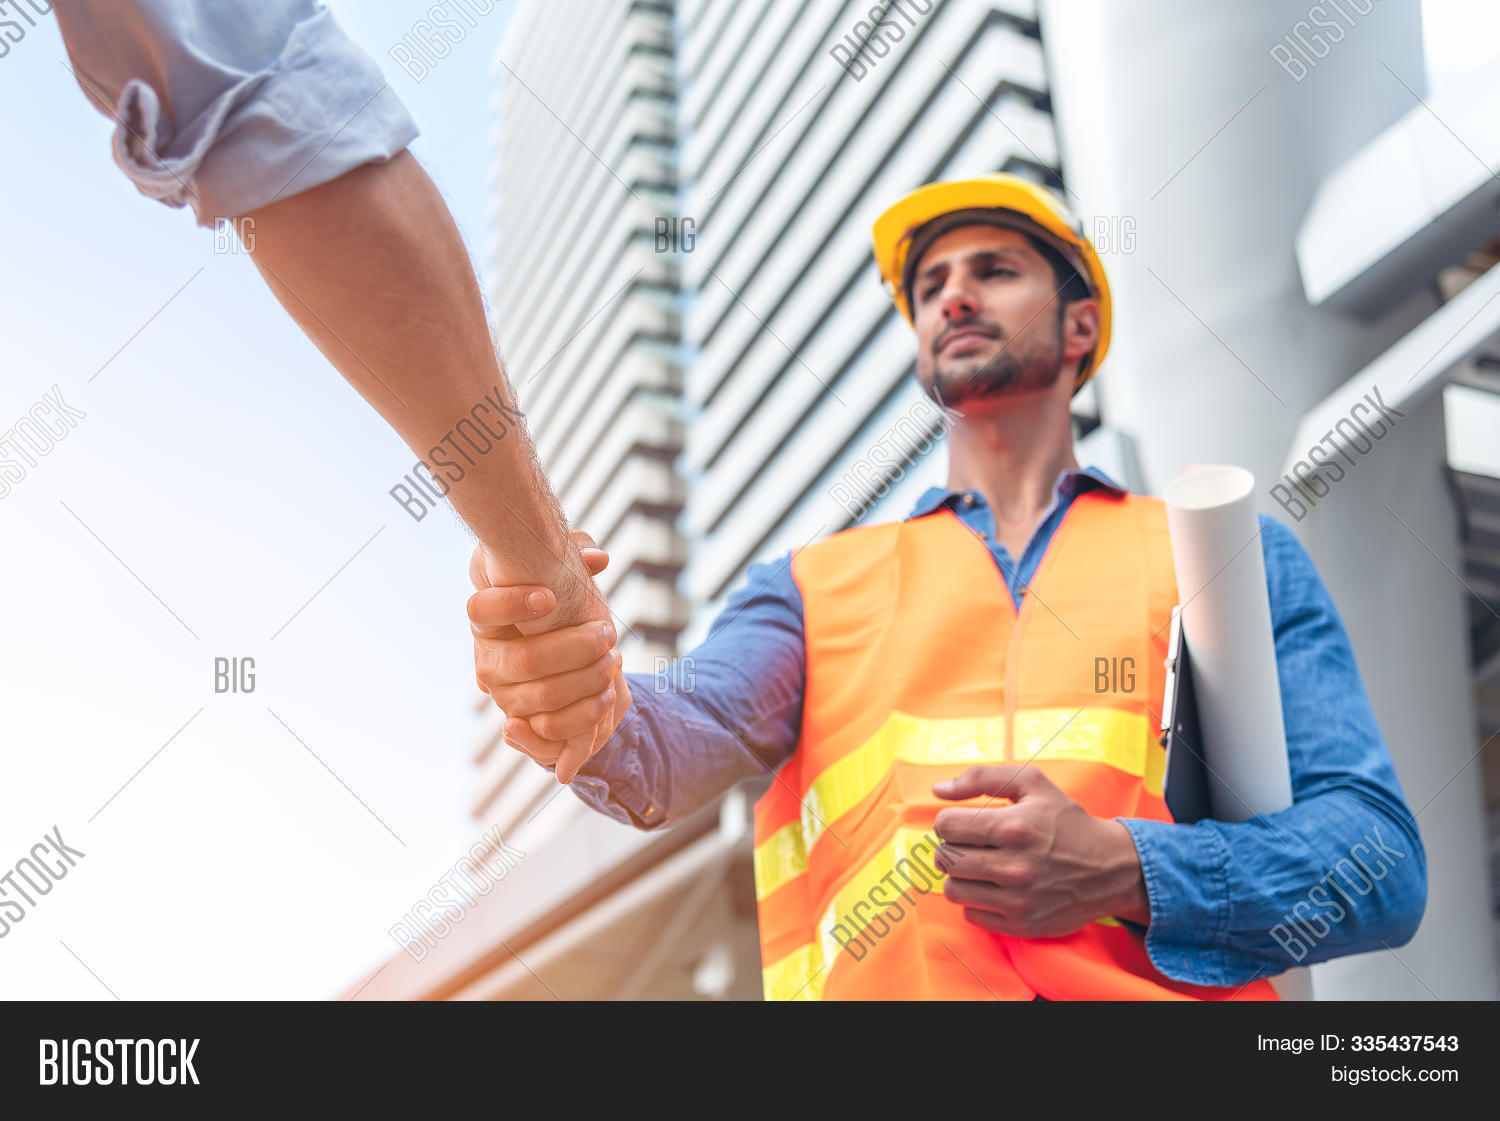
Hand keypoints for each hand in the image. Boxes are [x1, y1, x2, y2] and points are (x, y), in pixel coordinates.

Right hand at [468, 530, 631, 783]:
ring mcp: (506, 698)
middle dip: (575, 647)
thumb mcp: (563, 570)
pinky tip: (607, 695)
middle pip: (525, 660)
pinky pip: (550, 733)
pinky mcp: (529, 727)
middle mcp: (489, 662)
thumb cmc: (560, 602)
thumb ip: (576, 552)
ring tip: (614, 661)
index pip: (481, 610)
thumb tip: (597, 558)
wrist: (573, 660)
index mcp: (488, 619)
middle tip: (608, 633)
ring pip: (543, 696)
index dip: (511, 604)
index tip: (550, 597)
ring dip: (587, 680)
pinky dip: (583, 716)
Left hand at [931, 765, 1149, 937]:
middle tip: (970, 845)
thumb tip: (938, 790)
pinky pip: (971, 915)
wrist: (1111, 869)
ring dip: (960, 876)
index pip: (946, 826)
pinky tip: (995, 887)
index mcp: (1015, 827)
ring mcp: (1017, 901)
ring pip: (953, 890)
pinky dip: (977, 901)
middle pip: (945, 859)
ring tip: (980, 866)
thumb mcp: (1033, 784)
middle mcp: (1014, 867)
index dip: (949, 821)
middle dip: (951, 848)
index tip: (963, 823)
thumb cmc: (1067, 822)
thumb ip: (982, 777)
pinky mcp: (1021, 925)